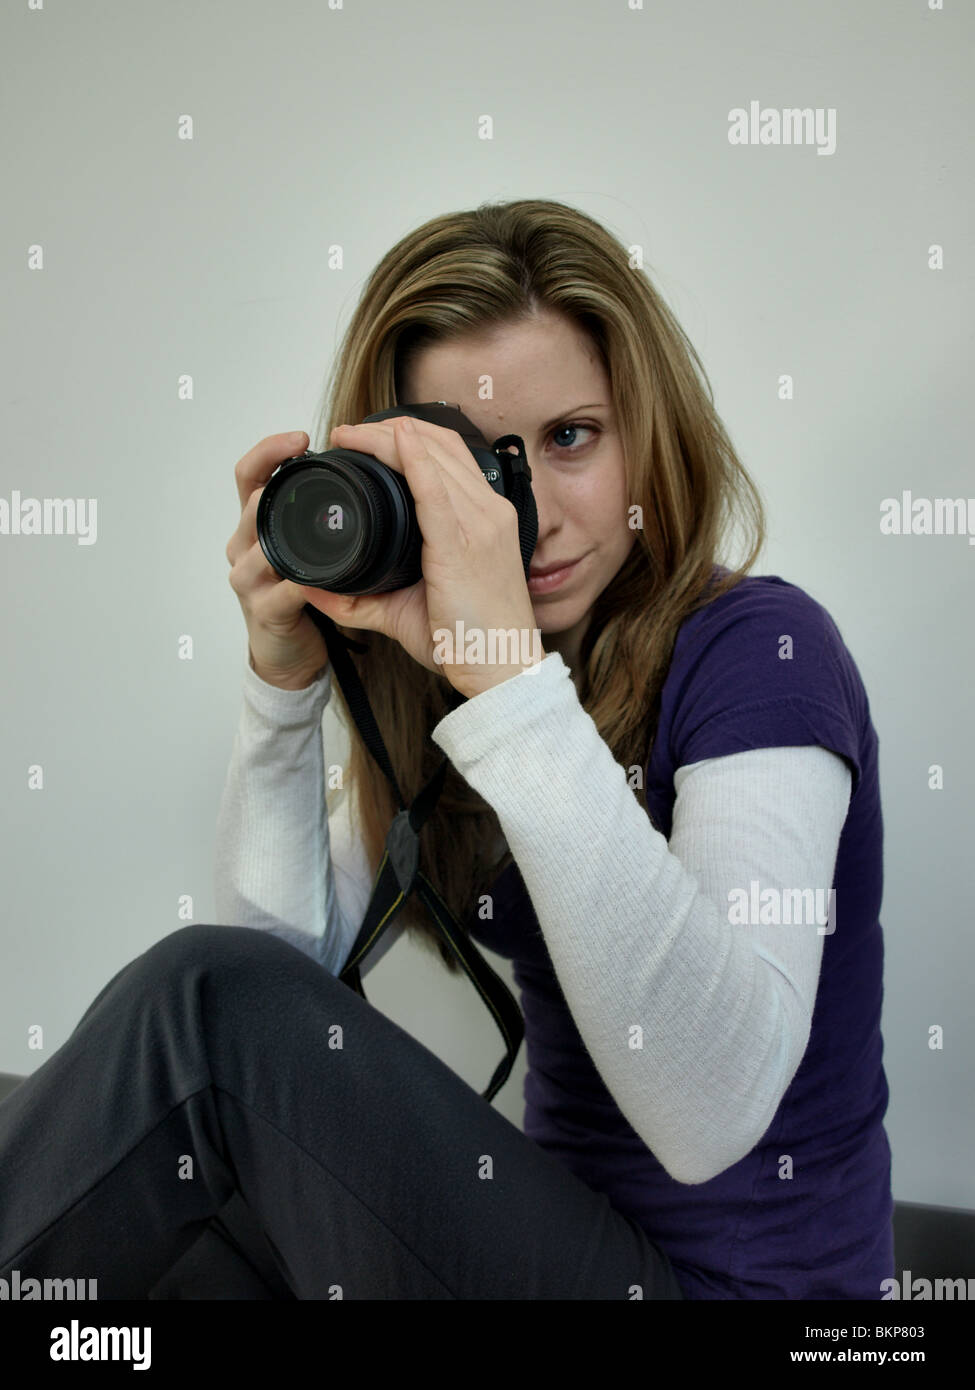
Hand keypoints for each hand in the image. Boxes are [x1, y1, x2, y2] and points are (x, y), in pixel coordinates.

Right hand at [226, 430, 330, 688]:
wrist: (288, 655)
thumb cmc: (301, 596)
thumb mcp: (305, 547)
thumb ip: (317, 514)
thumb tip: (358, 471)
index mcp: (259, 525)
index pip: (251, 475)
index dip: (270, 451)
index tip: (301, 436)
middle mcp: (246, 547)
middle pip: (248, 499)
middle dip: (272, 473)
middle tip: (304, 455)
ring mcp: (250, 580)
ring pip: (258, 544)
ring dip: (279, 523)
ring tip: (305, 507)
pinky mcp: (266, 613)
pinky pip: (283, 593)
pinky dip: (302, 583)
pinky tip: (320, 575)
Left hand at [297, 414, 543, 698]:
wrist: (501, 670)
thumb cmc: (469, 641)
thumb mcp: (410, 610)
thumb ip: (364, 598)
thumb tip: (318, 589)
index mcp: (485, 521)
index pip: (452, 457)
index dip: (412, 438)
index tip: (370, 439)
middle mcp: (488, 513)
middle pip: (442, 445)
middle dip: (391, 429)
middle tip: (347, 433)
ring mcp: (481, 524)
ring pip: (435, 456)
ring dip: (389, 437)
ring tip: (350, 436)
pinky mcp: (463, 543)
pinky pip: (436, 488)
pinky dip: (413, 458)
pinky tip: (393, 440)